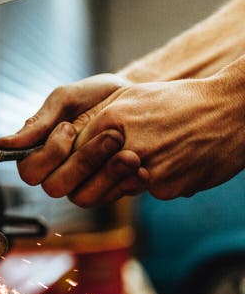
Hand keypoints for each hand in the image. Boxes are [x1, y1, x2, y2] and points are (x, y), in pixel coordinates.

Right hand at [0, 73, 148, 206]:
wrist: (137, 96)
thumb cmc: (94, 96)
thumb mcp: (66, 99)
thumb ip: (39, 122)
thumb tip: (3, 144)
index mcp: (41, 153)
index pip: (29, 171)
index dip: (48, 155)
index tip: (68, 127)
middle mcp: (59, 173)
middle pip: (54, 187)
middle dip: (82, 162)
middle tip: (110, 135)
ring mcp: (84, 183)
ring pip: (82, 197)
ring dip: (106, 174)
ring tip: (129, 153)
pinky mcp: (109, 189)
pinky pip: (111, 198)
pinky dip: (127, 184)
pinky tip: (140, 169)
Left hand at [73, 74, 244, 199]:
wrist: (234, 110)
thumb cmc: (179, 101)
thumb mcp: (130, 97)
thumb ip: (95, 120)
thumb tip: (66, 143)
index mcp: (109, 122)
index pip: (67, 159)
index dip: (65, 166)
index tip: (69, 166)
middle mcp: (124, 149)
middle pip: (80, 192)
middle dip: (80, 189)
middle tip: (88, 180)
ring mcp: (147, 172)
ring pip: (112, 195)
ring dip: (115, 185)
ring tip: (136, 161)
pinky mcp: (167, 188)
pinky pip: (145, 193)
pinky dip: (151, 181)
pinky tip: (168, 161)